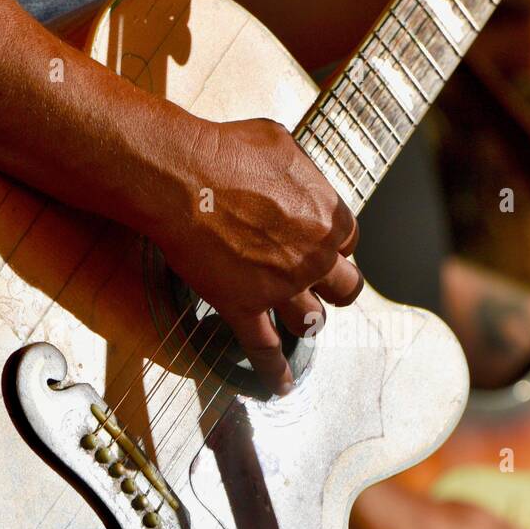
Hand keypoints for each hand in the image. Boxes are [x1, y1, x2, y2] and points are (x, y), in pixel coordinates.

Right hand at [154, 117, 361, 394]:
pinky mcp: (245, 307)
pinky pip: (265, 350)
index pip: (350, 240)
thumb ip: (300, 169)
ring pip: (312, 321)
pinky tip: (282, 386)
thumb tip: (298, 174)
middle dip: (336, 287)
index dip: (335, 243)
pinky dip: (275, 373)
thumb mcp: (280, 143)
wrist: (180, 175)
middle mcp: (315, 257)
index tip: (323, 243)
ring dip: (308, 321)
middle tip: (324, 286)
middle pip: (346, 287)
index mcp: (329, 216)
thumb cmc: (226, 150)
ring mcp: (282, 287)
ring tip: (300, 322)